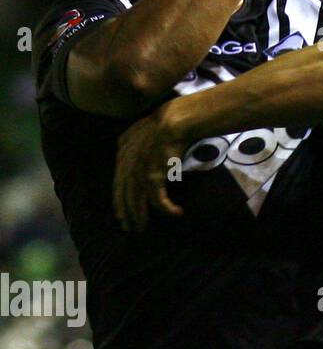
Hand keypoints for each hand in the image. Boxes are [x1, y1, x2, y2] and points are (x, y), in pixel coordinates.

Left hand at [113, 103, 188, 232]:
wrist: (175, 120)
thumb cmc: (168, 123)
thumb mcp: (146, 131)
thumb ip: (139, 144)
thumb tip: (140, 151)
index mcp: (124, 149)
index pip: (118, 180)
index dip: (119, 199)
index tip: (121, 214)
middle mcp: (127, 161)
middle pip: (123, 193)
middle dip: (125, 212)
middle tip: (129, 228)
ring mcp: (138, 170)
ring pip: (135, 200)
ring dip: (139, 216)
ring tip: (142, 228)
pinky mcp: (152, 176)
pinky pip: (158, 200)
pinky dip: (167, 209)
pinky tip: (178, 213)